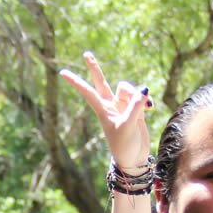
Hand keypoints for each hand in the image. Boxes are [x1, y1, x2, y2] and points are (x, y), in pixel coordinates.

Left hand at [58, 51, 154, 173]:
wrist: (133, 159)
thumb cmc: (125, 146)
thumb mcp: (128, 127)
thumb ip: (134, 108)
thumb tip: (143, 90)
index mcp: (102, 110)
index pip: (87, 92)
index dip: (76, 82)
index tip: (62, 73)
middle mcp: (110, 106)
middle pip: (101, 82)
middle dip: (95, 68)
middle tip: (86, 53)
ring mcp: (123, 107)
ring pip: (128, 89)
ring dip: (137, 94)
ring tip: (146, 108)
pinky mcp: (135, 110)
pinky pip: (140, 97)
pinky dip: (146, 100)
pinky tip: (151, 108)